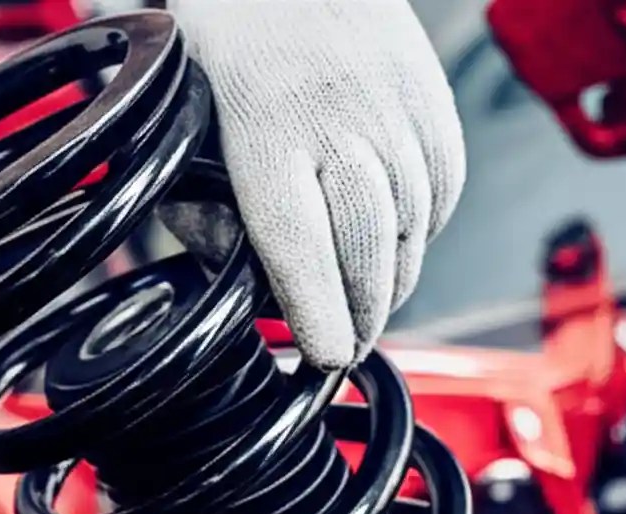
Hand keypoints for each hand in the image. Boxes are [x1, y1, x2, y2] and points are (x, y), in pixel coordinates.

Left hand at [169, 0, 465, 367]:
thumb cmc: (224, 46)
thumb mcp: (184, 123)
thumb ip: (204, 209)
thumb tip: (249, 284)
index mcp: (263, 125)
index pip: (298, 240)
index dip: (318, 308)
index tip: (328, 356)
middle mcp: (338, 115)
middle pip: (366, 242)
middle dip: (363, 313)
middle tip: (349, 350)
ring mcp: (392, 102)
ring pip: (410, 222)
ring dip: (394, 278)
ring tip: (371, 309)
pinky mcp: (430, 94)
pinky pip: (441, 186)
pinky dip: (423, 229)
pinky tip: (397, 246)